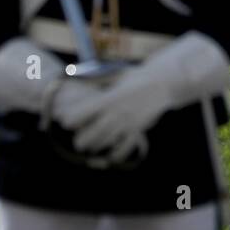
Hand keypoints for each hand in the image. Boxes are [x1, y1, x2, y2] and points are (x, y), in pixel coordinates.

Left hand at [52, 65, 170, 156]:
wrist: (163, 83)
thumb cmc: (137, 77)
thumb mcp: (116, 74)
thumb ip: (97, 79)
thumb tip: (75, 74)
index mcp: (108, 98)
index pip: (82, 113)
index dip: (71, 119)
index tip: (66, 122)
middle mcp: (116, 113)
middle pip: (91, 133)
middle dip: (82, 140)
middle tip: (78, 142)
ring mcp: (127, 123)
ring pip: (105, 142)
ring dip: (96, 147)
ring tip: (91, 148)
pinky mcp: (138, 130)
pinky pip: (124, 149)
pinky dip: (116, 154)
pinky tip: (111, 154)